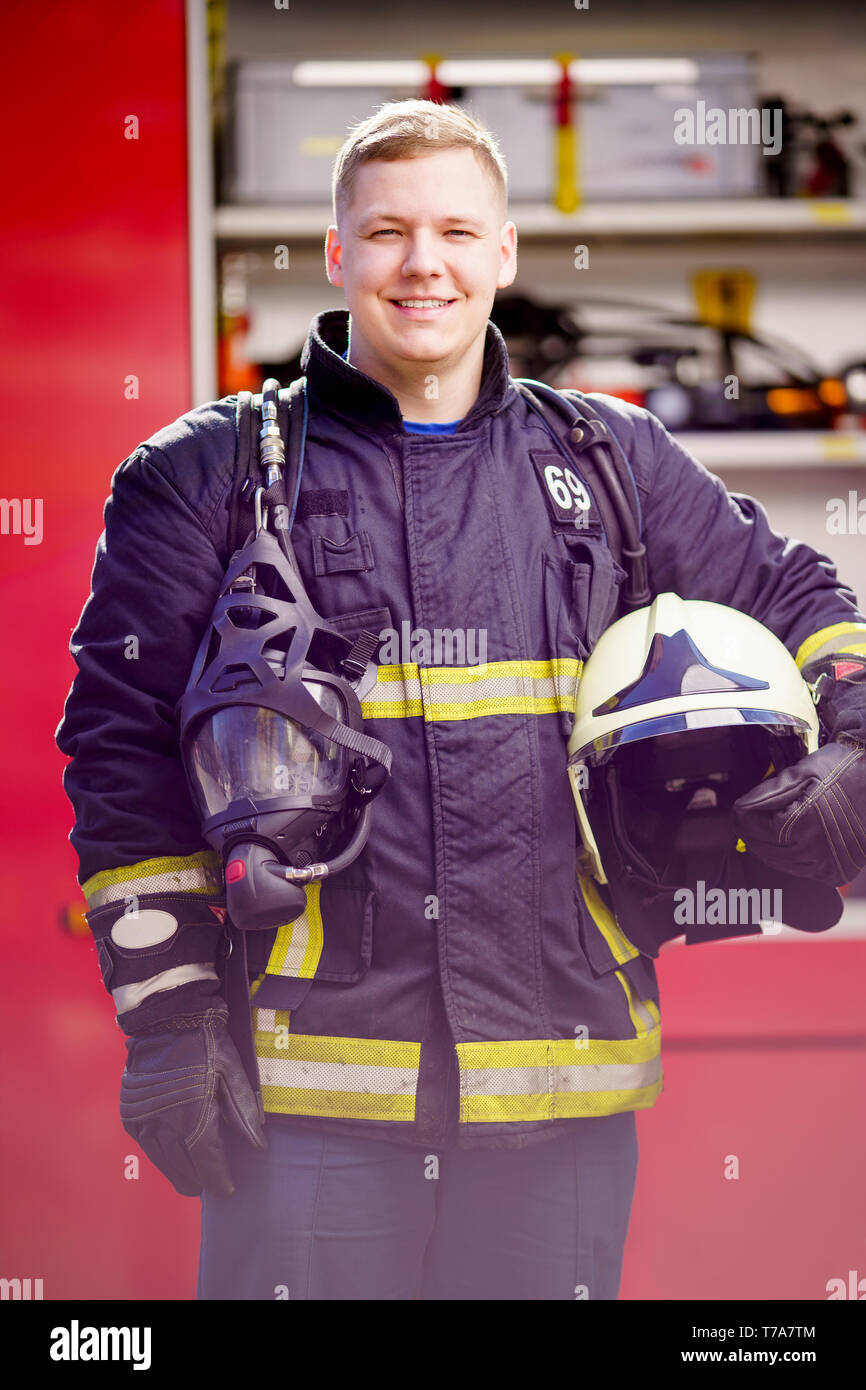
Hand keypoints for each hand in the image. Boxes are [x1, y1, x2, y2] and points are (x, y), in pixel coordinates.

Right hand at [119, 1005, 265, 1197]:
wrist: (167, 1020)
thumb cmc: (205, 1043)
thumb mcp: (232, 1073)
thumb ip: (244, 1112)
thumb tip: (258, 1146)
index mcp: (193, 1114)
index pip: (207, 1162)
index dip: (219, 1180)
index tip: (228, 1190)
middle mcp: (164, 1124)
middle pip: (183, 1169)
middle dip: (200, 1179)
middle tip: (212, 1181)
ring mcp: (143, 1121)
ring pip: (163, 1163)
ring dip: (179, 1171)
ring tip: (194, 1177)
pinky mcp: (130, 1116)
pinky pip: (147, 1147)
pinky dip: (161, 1155)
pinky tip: (173, 1156)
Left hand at [733, 740, 865, 885]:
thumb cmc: (843, 771)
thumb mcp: (802, 772)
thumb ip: (769, 792)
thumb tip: (742, 807)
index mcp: (803, 824)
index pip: (755, 828)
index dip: (742, 817)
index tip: (739, 809)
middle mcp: (816, 851)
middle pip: (764, 849)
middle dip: (751, 833)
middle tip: (746, 820)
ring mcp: (828, 866)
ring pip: (780, 863)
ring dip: (767, 848)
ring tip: (765, 829)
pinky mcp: (837, 872)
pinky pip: (802, 872)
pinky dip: (790, 859)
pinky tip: (789, 842)